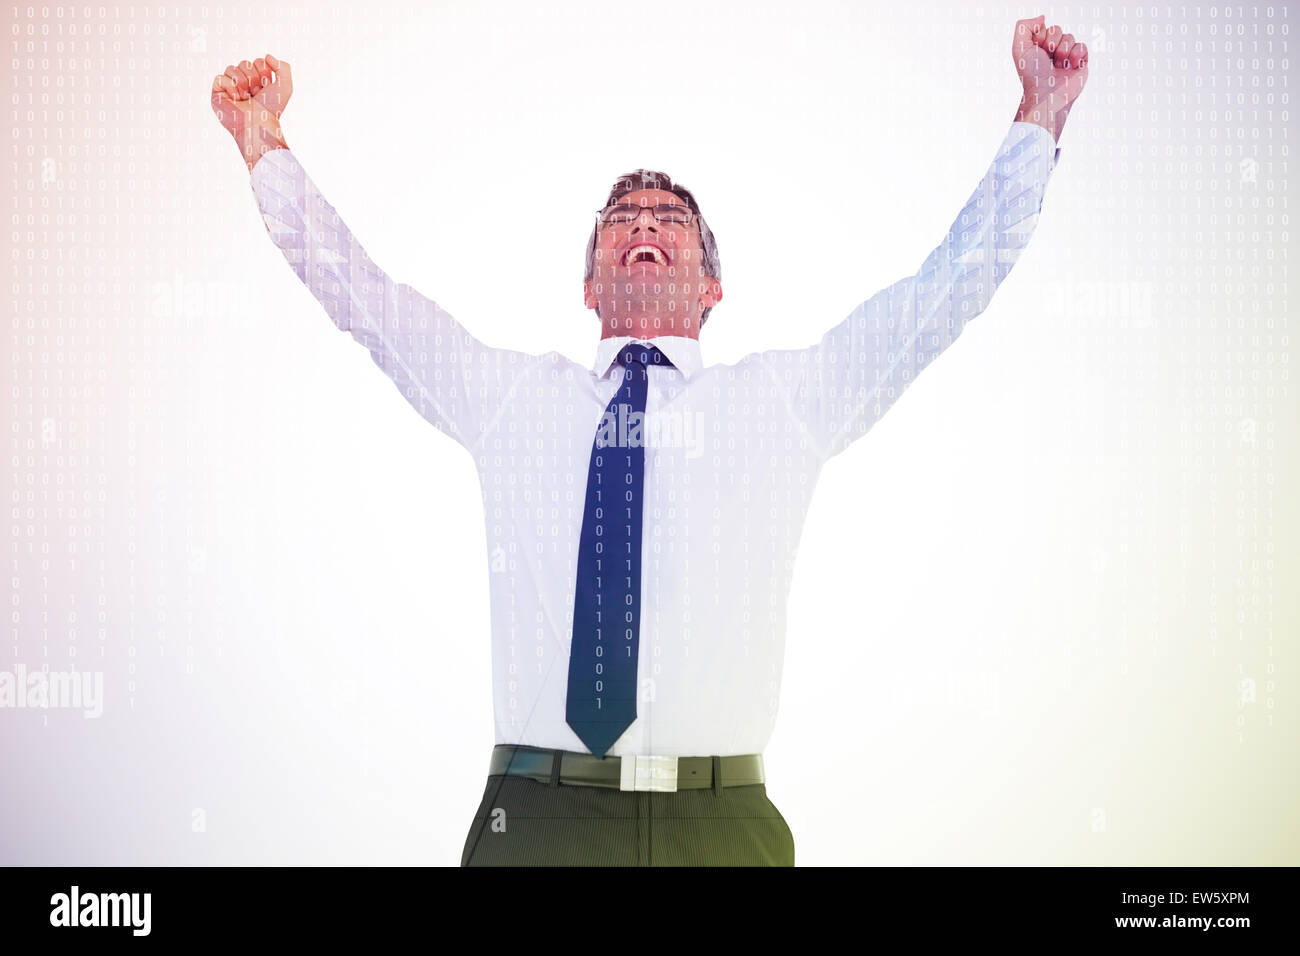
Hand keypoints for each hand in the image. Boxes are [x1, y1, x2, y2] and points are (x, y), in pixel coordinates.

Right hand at [211, 54, 292, 171]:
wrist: (258, 124)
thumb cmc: (271, 109)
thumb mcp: (285, 86)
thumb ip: (283, 67)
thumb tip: (267, 56)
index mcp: (258, 81)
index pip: (258, 61)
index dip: (264, 72)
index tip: (266, 87)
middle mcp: (243, 83)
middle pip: (245, 63)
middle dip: (253, 78)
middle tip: (256, 94)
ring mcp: (229, 88)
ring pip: (231, 68)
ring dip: (242, 83)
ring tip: (246, 98)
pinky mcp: (217, 93)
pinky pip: (220, 77)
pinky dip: (230, 87)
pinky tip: (235, 99)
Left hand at [1012, 15, 1088, 141]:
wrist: (1047, 94)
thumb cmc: (1032, 74)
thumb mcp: (1019, 48)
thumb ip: (1024, 26)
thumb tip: (1043, 18)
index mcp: (1038, 48)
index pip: (1045, 27)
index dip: (1041, 36)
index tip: (1037, 49)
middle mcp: (1052, 51)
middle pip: (1058, 30)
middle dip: (1052, 42)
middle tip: (1048, 57)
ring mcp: (1066, 56)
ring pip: (1070, 37)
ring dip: (1063, 50)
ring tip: (1058, 65)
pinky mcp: (1080, 63)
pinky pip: (1083, 46)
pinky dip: (1076, 54)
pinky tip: (1070, 66)